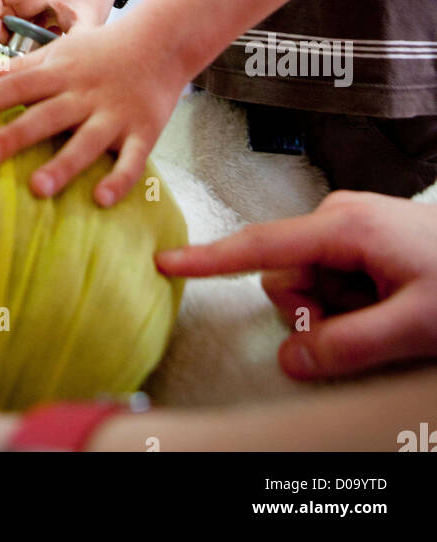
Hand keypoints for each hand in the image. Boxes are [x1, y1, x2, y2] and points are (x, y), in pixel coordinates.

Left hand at [0, 5, 183, 205]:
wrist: (163, 41)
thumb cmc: (104, 49)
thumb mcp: (61, 51)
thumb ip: (21, 66)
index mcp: (61, 72)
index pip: (17, 86)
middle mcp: (84, 93)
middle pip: (46, 115)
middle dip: (16, 135)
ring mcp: (115, 113)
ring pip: (86, 141)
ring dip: (63, 165)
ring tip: (37, 189)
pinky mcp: (144, 131)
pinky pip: (132, 159)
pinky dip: (119, 179)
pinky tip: (101, 200)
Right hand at [156, 190, 436, 380]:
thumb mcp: (411, 326)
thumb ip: (344, 346)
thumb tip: (288, 361)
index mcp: (342, 226)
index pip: (261, 247)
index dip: (211, 259)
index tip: (167, 262)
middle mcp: (338, 217)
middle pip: (285, 276)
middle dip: (312, 312)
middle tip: (366, 326)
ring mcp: (349, 227)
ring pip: (308, 283)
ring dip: (335, 310)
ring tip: (388, 311)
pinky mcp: (360, 239)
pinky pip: (331, 279)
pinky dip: (349, 301)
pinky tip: (388, 302)